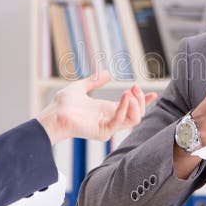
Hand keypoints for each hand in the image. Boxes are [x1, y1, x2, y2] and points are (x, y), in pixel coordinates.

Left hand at [36, 70, 157, 144]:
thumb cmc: (62, 105)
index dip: (144, 102)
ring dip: (136, 104)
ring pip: (134, 120)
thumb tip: (107, 73)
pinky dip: (125, 108)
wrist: (52, 115)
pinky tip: (125, 96)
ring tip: (131, 91)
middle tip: (135, 86)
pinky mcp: (103, 132)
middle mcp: (110, 120)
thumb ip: (94, 81)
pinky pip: (120, 121)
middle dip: (141, 100)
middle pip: (137, 114)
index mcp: (108, 111)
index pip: (132, 109)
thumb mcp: (81, 87)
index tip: (153, 93)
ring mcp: (108, 127)